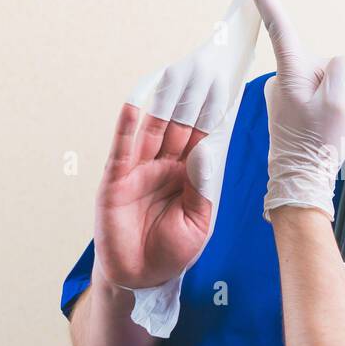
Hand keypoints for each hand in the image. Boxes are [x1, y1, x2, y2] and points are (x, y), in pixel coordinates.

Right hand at [93, 88, 215, 289]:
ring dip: (163, 103)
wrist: (140, 279)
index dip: (213, 113)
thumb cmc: (171, 251)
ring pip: (152, 130)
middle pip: (179, 126)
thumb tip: (205, 149)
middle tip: (204, 66)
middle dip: (191, 99)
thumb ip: (202, 186)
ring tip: (174, 75)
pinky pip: (122, 149)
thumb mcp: (198, 222)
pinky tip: (134, 104)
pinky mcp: (116, 180)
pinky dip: (126, 126)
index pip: (203, 137)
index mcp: (189, 175)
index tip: (228, 85)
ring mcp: (139, 170)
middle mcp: (165, 166)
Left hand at [250, 0, 344, 220]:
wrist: (301, 182)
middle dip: (335, 79)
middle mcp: (281, 79)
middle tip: (332, 113)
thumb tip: (337, 66)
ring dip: (332, 96)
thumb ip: (341, 70)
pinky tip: (323, 127)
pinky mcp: (287, 106)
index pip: (279, 27)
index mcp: (290, 74)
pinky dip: (326, 106)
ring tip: (326, 124)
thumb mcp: (340, 103)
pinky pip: (316, 93)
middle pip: (320, 61)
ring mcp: (283, 93)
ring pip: (321, 79)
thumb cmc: (318, 145)